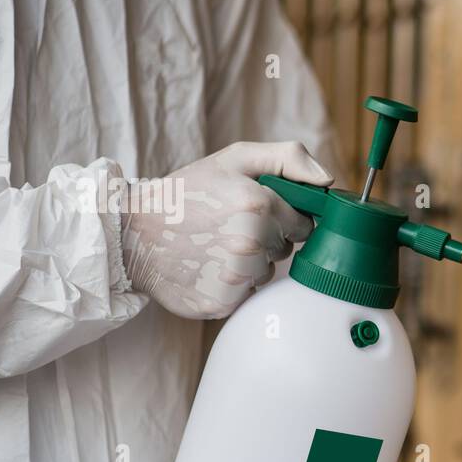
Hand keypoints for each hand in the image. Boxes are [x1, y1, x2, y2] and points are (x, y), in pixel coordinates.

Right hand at [121, 141, 331, 318]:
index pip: (304, 224)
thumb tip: (328, 181)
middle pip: (287, 250)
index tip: (258, 212)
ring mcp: (235, 276)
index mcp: (258, 204)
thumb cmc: (188, 193)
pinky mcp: (222, 303)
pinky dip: (234, 285)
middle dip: (268, 239)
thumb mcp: (235, 159)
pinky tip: (208, 267)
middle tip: (229, 226)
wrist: (132, 232)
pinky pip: (248, 296)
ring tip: (215, 246)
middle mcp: (250, 243)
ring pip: (268, 274)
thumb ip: (288, 158)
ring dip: (251, 263)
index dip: (285, 217)